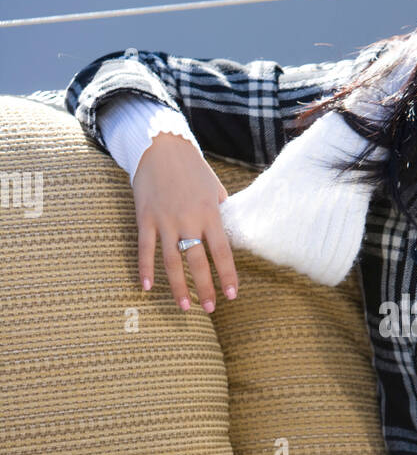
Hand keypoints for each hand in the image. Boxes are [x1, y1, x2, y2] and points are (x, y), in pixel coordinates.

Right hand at [132, 132, 238, 311]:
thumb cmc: (192, 168)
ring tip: (185, 307)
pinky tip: (148, 288)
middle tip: (211, 308)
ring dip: (179, 287)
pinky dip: (145, 270)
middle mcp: (188, 220)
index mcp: (210, 213)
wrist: (160, 146)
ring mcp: (165, 221)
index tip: (232, 295)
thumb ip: (222, 212)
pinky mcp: (145, 218)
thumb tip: (231, 232)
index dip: (228, 276)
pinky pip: (145, 249)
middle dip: (205, 289)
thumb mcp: (215, 188)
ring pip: (172, 262)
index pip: (222, 252)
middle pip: (198, 263)